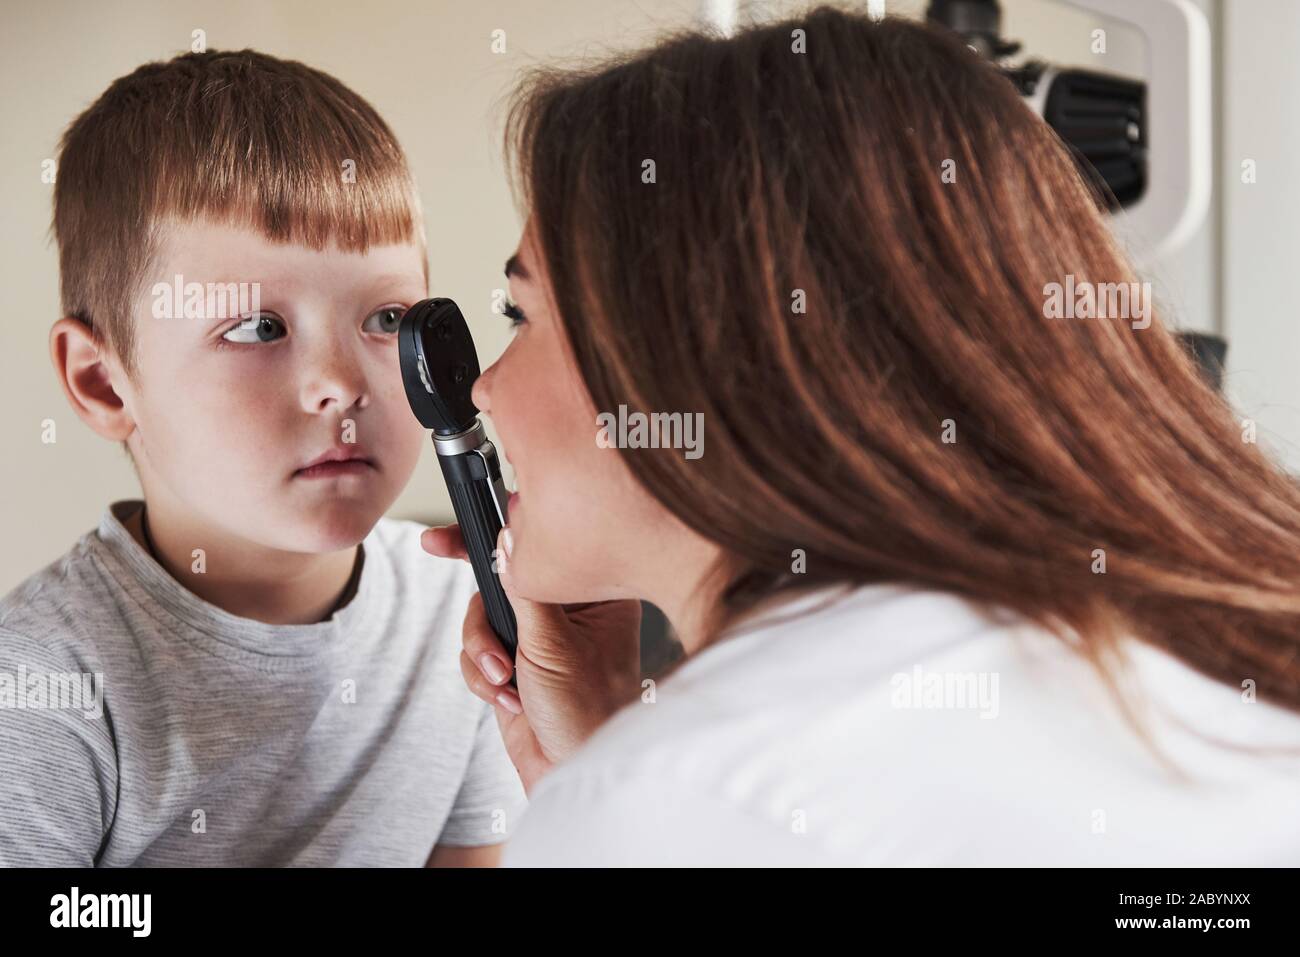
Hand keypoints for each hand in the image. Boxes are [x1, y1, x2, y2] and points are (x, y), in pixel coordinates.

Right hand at [422, 523, 641, 792]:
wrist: (572, 772)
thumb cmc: (586, 712)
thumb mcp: (553, 644)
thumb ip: (524, 590)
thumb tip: (506, 538)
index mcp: (591, 593)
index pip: (535, 551)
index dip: (487, 538)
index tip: (442, 540)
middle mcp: (565, 609)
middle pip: (495, 584)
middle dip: (484, 624)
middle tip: (487, 648)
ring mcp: (536, 637)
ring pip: (479, 619)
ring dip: (484, 655)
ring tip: (508, 686)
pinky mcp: (513, 663)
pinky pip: (475, 653)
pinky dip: (482, 677)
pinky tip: (510, 701)